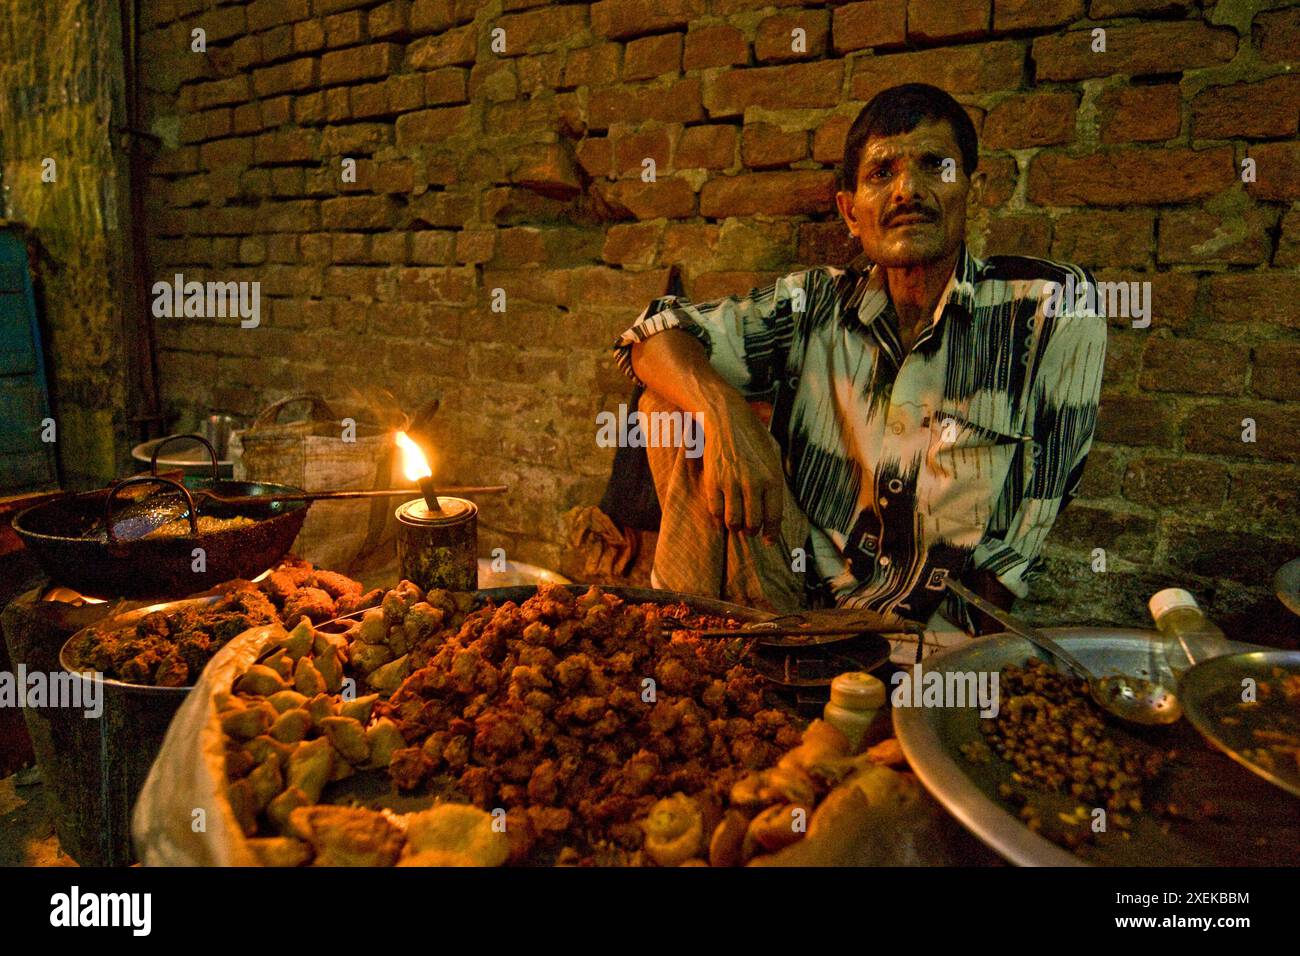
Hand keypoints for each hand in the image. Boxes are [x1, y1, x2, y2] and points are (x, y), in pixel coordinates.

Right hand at [700, 393, 784, 541]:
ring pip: (734, 521)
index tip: (769, 540)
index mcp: (772, 478)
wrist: (727, 420)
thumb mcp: (772, 457)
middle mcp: (753, 483)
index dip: (771, 532)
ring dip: (735, 527)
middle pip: (753, 522)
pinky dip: (718, 519)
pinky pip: (715, 510)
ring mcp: (732, 483)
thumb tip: (773, 509)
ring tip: (736, 525)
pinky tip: (721, 517)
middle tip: (750, 531)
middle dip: (752, 531)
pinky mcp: (713, 481)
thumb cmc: (752, 438)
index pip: (773, 515)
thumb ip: (774, 482)